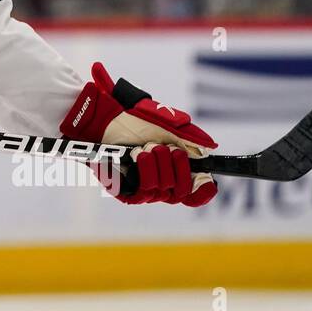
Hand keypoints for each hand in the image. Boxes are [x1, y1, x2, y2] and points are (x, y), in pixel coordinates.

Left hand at [61, 62, 217, 205]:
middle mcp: (158, 181)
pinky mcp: (124, 192)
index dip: (203, 190)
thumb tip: (211, 147)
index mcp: (171, 168)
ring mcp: (140, 187)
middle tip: (169, 149)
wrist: (100, 116)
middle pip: (183, 193)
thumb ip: (189, 135)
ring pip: (165, 192)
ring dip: (160, 166)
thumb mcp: (164, 122)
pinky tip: (140, 155)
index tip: (207, 179)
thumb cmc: (129, 117)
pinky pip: (144, 194)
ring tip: (147, 147)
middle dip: (180, 168)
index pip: (194, 192)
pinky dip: (147, 172)